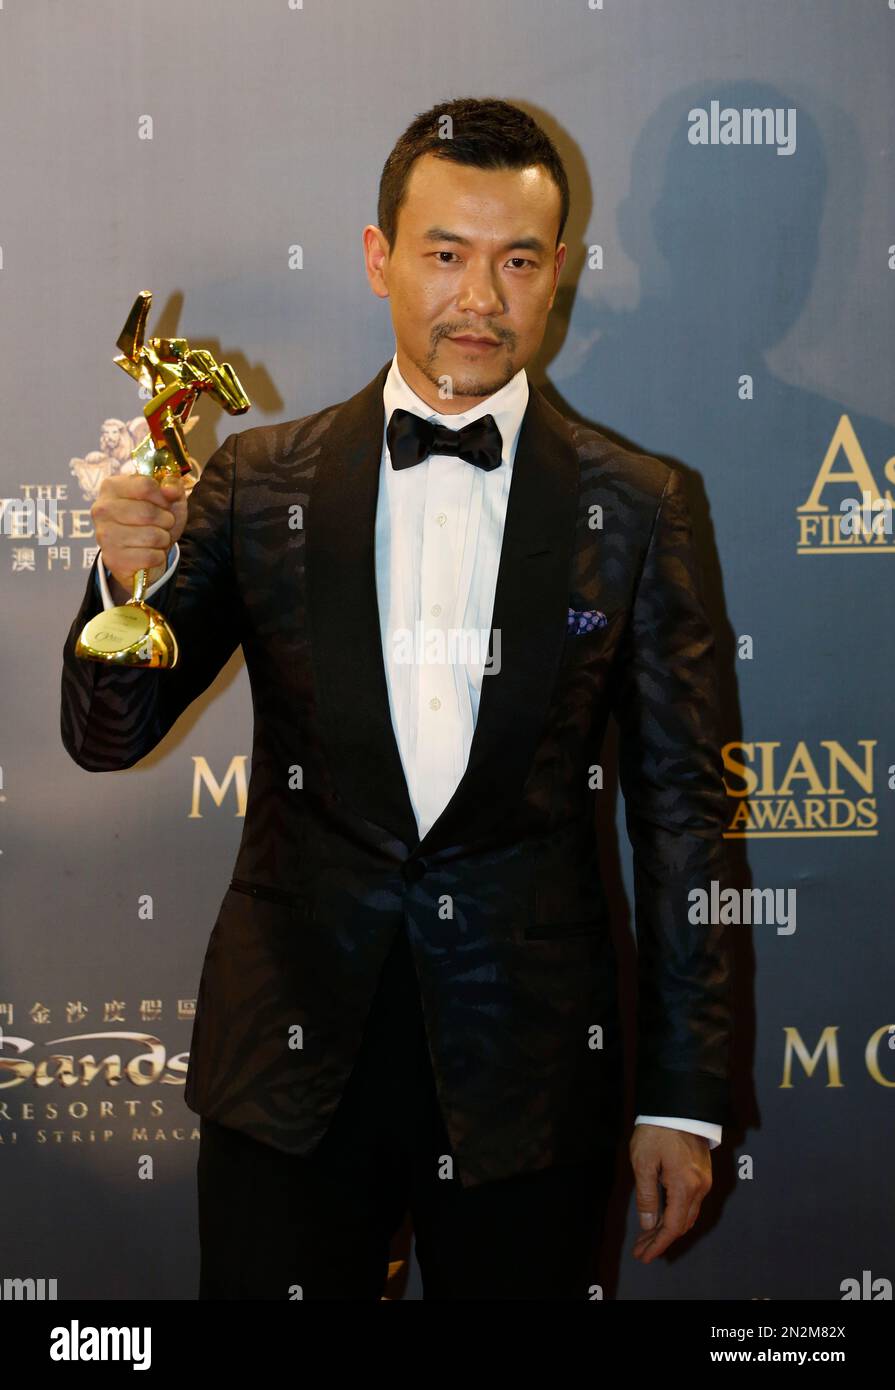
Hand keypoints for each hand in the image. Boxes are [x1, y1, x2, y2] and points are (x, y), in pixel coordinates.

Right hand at [92, 471, 190, 591]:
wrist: (142, 554)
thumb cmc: (153, 521)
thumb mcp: (168, 499)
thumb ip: (173, 486)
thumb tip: (170, 489)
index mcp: (111, 486)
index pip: (146, 485)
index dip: (163, 498)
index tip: (164, 504)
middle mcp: (102, 509)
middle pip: (148, 512)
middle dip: (166, 520)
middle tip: (163, 524)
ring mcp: (105, 535)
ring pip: (152, 536)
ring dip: (163, 539)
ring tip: (156, 538)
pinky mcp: (113, 559)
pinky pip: (150, 556)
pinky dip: (158, 556)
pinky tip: (149, 552)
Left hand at [629, 1124, 712, 1262]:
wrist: (679, 1105)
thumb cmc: (657, 1131)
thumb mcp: (643, 1162)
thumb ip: (647, 1196)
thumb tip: (648, 1224)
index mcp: (685, 1186)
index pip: (673, 1227)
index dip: (658, 1244)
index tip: (643, 1256)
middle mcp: (699, 1188)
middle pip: (682, 1225)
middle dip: (661, 1240)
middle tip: (641, 1250)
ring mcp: (704, 1181)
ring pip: (688, 1215)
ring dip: (668, 1229)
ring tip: (647, 1238)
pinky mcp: (702, 1174)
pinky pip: (691, 1203)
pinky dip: (676, 1215)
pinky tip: (662, 1217)